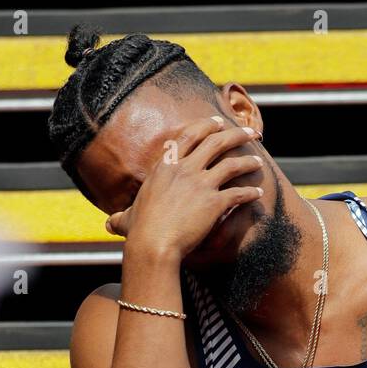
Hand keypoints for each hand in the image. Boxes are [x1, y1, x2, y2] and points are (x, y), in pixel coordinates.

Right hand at [106, 116, 263, 259]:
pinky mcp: (214, 203)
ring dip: (248, 161)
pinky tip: (258, 193)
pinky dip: (250, 192)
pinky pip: (238, 193)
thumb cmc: (139, 233)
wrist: (153, 245)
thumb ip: (120, 218)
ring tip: (259, 161)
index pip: (189, 136)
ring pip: (232, 164)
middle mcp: (184, 169)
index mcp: (166, 167)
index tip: (219, 122)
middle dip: (236, 134)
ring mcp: (201, 184)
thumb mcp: (126, 219)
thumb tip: (107, 225)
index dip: (206, 126)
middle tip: (250, 133)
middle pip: (216, 142)